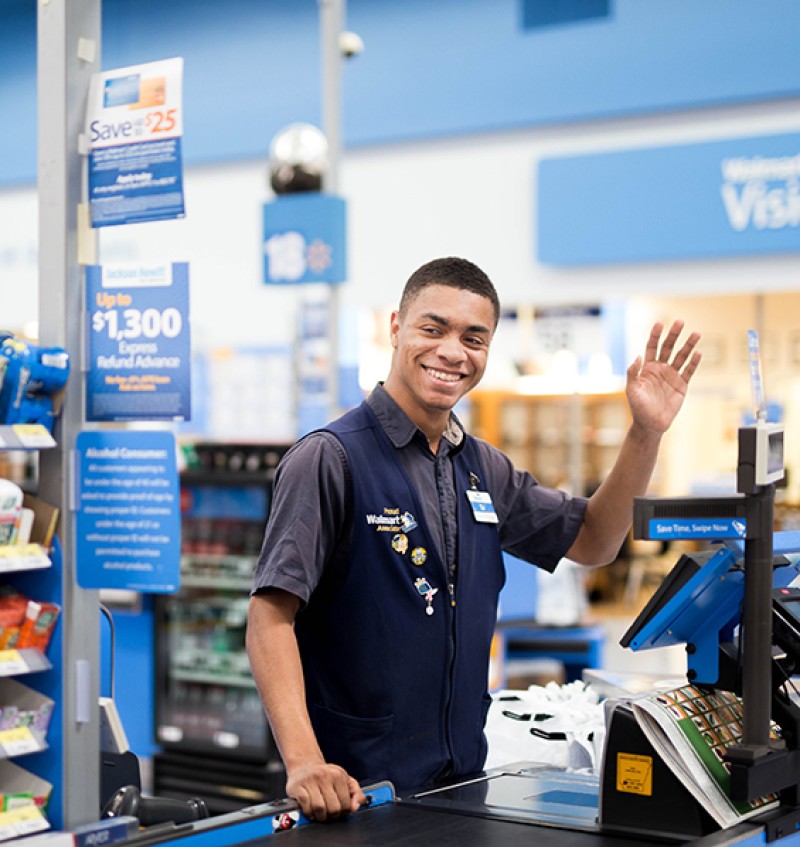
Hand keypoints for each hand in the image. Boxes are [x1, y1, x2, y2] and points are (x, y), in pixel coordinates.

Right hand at [285, 761, 366, 821]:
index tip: (340, 810)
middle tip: (330, 814)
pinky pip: (306, 807)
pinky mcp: (297, 787)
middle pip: (333, 808)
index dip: (344, 812)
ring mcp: (310, 781)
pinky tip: (310, 810)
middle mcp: (324, 776)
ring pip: (319, 809)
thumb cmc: (326, 776)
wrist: (304, 765)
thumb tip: (356, 807)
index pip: (346, 804)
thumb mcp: (344, 779)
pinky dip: (309, 813)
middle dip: (332, 816)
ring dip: (320, 816)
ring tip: (320, 813)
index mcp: (338, 775)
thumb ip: (355, 793)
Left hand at [626, 320, 700, 434]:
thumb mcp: (631, 390)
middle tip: (680, 322)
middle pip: (668, 347)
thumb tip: (637, 356)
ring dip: (689, 345)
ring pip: (681, 356)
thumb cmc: (638, 407)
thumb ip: (633, 373)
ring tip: (696, 333)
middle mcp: (660, 368)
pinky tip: (698, 353)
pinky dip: (694, 362)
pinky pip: (689, 371)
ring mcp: (672, 376)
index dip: (655, 335)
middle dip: (674, 334)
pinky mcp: (682, 385)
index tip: (659, 323)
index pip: (651, 346)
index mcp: (647, 368)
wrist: (651, 424)